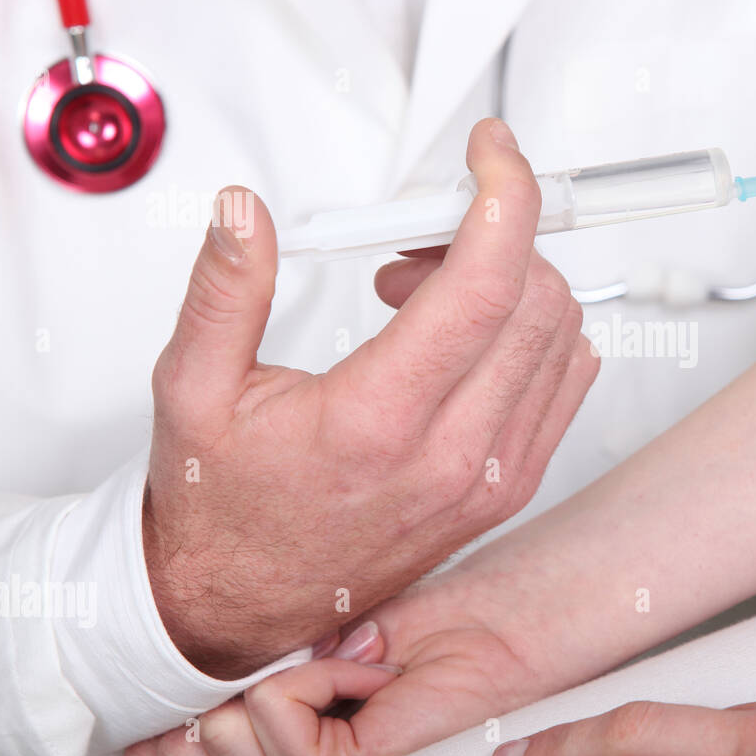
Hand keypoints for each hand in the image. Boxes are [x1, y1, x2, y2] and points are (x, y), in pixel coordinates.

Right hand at [126, 575, 548, 755]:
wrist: (493, 631)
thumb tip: (182, 711)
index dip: (166, 736)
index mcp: (273, 742)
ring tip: (349, 676)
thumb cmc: (419, 631)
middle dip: (230, 697)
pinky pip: (274, 707)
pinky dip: (320, 675)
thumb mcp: (312, 645)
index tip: (175, 714)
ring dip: (285, 683)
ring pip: (226, 731)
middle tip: (305, 677)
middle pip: (190, 749)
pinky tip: (372, 676)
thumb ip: (251, 678)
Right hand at [144, 118, 597, 677]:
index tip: (489, 148)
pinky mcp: (507, 489)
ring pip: (562, 335)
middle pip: (539, 297)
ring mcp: (492, 477)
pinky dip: (530, 334)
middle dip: (490, 237)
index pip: (488, 283)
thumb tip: (246, 211)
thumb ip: (224, 291)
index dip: (505, 192)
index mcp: (379, 421)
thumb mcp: (190, 390)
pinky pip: (564, 382)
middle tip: (413, 247)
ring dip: (509, 286)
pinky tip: (461, 341)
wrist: (243, 606)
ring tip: (421, 302)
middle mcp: (455, 455)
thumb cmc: (222, 509)